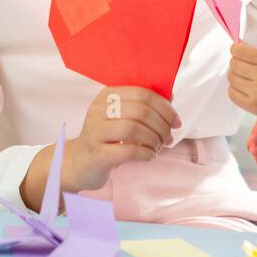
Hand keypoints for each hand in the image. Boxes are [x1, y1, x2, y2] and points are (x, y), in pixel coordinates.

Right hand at [63, 86, 181, 192]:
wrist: (79, 163)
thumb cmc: (107, 138)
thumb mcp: (123, 117)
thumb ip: (145, 106)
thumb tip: (171, 96)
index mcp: (107, 95)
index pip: (143, 93)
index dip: (165, 107)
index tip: (176, 122)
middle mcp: (99, 109)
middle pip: (141, 111)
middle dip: (162, 125)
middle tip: (167, 138)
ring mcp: (95, 131)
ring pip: (134, 128)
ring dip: (154, 139)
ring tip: (157, 147)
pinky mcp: (97, 154)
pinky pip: (129, 151)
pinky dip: (146, 153)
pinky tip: (149, 156)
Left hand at [227, 41, 256, 119]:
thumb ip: (256, 53)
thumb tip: (238, 46)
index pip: (239, 51)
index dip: (235, 49)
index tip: (236, 51)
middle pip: (233, 64)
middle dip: (235, 63)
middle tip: (242, 65)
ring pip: (231, 78)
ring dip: (235, 76)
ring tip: (244, 78)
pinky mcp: (253, 106)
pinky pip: (232, 93)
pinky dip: (234, 89)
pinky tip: (242, 88)